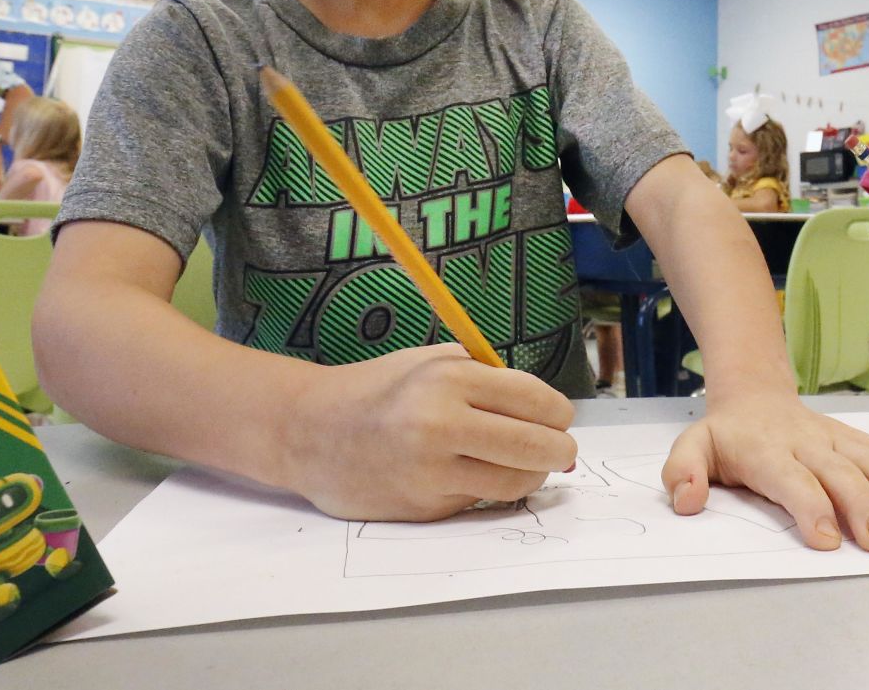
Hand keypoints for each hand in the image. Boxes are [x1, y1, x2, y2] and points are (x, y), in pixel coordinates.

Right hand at [283, 343, 575, 520]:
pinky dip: (487, 489)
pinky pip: (479, 500)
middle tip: (559, 449)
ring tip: (523, 463)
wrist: (308, 431)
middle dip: (559, 450)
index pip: (537, 401)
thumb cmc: (376, 390)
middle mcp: (443, 426)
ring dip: (532, 475)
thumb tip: (546, 412)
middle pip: (538, 447)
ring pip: (517, 482)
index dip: (558, 413)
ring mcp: (432, 472)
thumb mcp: (430, 362)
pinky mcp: (424, 507)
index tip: (559, 418)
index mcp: (449, 379)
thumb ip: (486, 380)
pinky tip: (470, 473)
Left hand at [661, 391, 868, 552]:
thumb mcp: (691, 447)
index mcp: (767, 451)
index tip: (828, 540)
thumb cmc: (725, 437)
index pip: (792, 479)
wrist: (754, 395)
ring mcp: (839, 439)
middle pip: (842, 474)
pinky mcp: (859, 440)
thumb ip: (683, 471)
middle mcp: (808, 443)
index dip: (810, 507)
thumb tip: (687, 500)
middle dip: (865, 507)